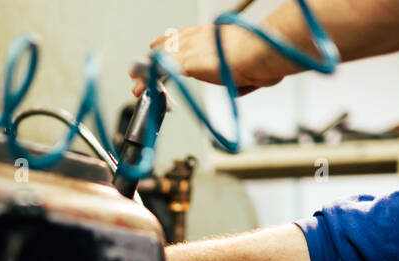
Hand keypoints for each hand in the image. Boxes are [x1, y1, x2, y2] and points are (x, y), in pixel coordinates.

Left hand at [132, 25, 282, 97]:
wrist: (261, 53)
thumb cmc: (263, 59)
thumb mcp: (250, 67)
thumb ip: (240, 75)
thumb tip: (241, 85)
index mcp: (213, 35)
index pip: (183, 36)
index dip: (169, 42)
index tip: (158, 45)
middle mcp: (199, 38)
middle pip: (168, 46)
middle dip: (152, 59)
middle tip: (139, 69)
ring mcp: (192, 48)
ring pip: (160, 60)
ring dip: (147, 74)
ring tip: (135, 85)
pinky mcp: (187, 62)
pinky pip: (160, 70)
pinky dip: (149, 79)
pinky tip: (140, 86)